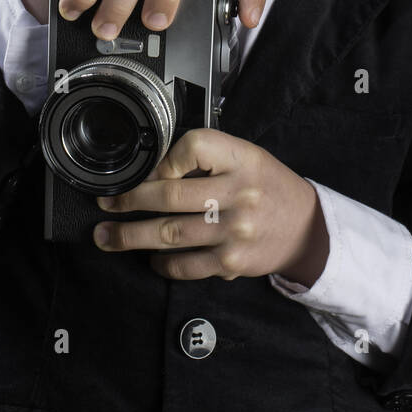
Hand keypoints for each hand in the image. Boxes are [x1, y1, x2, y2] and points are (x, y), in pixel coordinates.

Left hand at [92, 128, 329, 284]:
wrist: (306, 228)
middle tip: (105, 204)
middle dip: (129, 201)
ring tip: (107, 236)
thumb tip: (154, 171)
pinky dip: (161, 263)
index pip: (193, 147)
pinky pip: (185, 265)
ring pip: (169, 234)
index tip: (145, 170)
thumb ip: (208, 158)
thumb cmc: (269, 187)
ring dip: (130, 236)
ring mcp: (234, 231)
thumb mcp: (247, 156)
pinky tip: (150, 258)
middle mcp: (239, 194)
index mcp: (243, 159)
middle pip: (170, 196)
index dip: (163, 159)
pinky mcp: (231, 261)